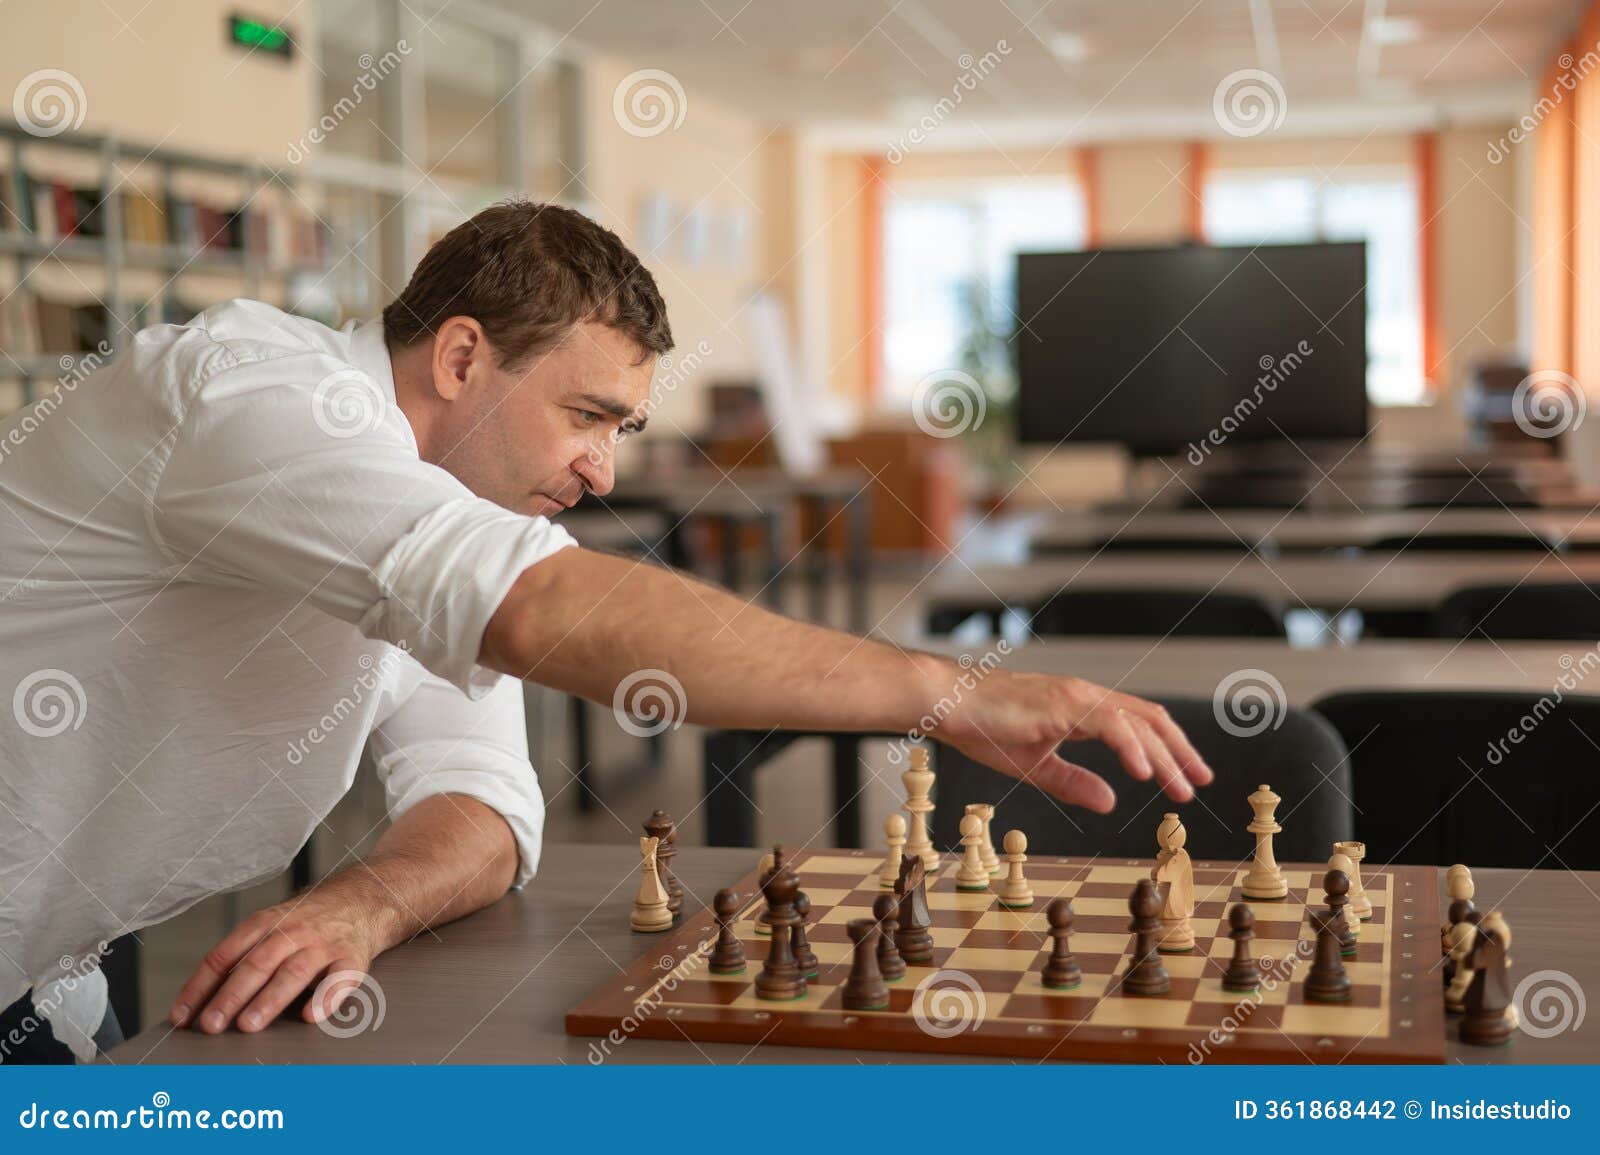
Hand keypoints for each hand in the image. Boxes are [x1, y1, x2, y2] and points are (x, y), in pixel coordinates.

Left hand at [169, 890, 382, 1033]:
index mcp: (262, 925)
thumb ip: (241, 958)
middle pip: (256, 964)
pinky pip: (339, 978)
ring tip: (249, 1024)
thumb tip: (201, 1002)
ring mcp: (322, 945)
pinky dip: (326, 997)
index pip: (223, 956)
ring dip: (269, 999)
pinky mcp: (352, 957)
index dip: (199, 987)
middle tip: (211, 1024)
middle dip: (231, 996)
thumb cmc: (308, 921)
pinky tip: (311, 1014)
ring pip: (292, 972)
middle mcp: (291, 932)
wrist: (363, 899)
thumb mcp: (271, 925)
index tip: (182, 1017)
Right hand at [935, 668, 1213, 812]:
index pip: (1139, 723)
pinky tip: (1143, 772)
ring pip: (1136, 723)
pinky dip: (1131, 747)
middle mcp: (1085, 696)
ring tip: (1179, 787)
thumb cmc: (983, 727)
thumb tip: (1110, 802)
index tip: (1187, 776)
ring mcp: (1075, 696)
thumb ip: (1074, 782)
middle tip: (1199, 784)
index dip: (1168, 749)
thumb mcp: (1036, 765)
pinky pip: (1109, 724)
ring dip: (1164, 757)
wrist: (949, 703)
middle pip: (1149, 720)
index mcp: (1082, 707)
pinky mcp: (1062, 704)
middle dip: (1180, 753)